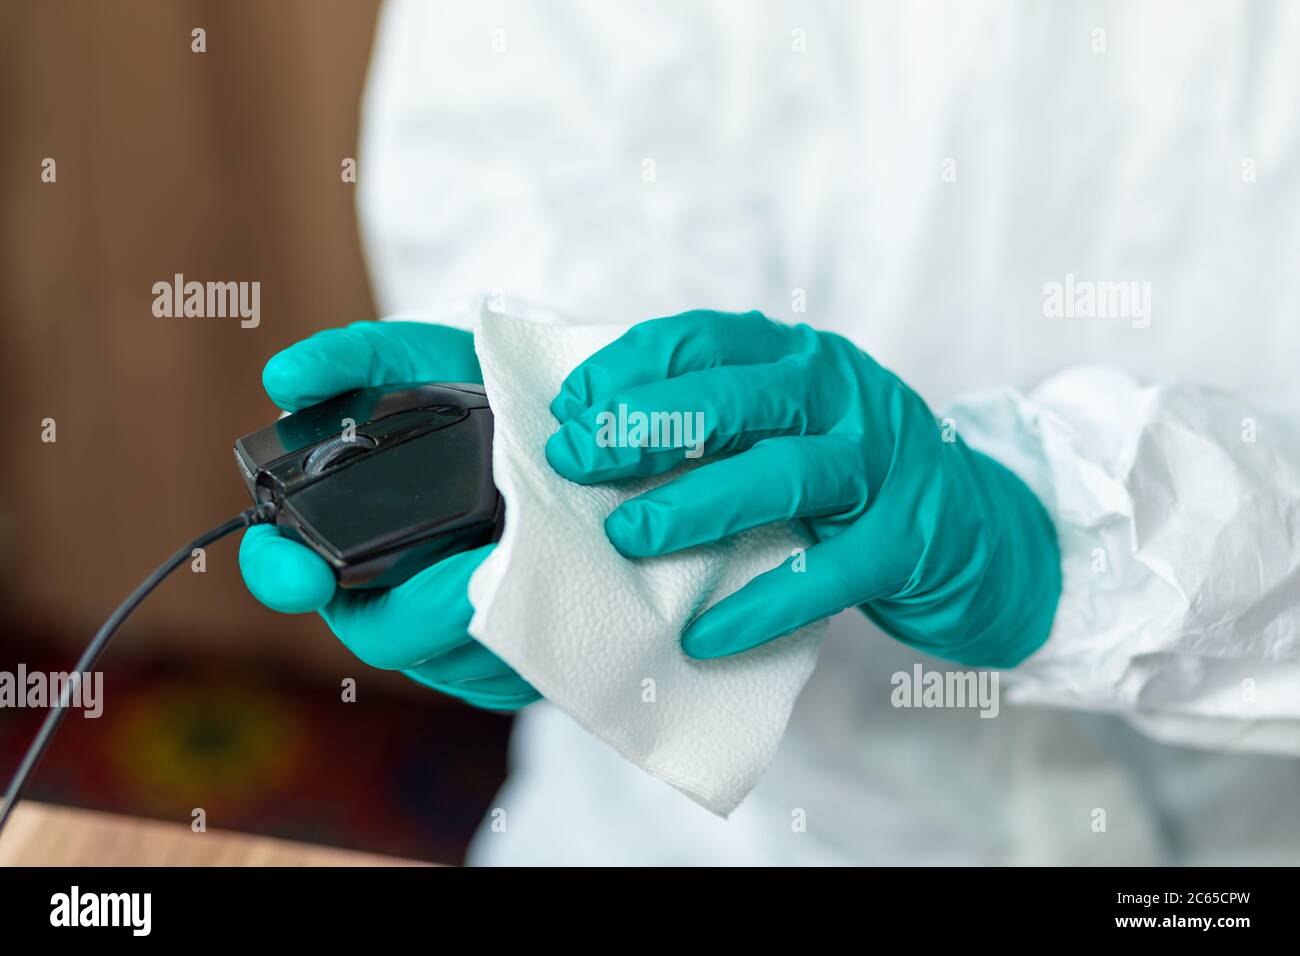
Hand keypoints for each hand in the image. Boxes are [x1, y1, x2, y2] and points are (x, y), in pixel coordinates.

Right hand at [239, 321, 538, 710]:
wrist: (562, 420)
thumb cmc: (472, 389)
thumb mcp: (418, 359)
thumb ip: (353, 360)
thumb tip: (284, 379)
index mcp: (345, 532)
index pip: (287, 572)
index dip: (282, 577)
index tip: (304, 574)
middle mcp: (390, 595)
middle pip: (384, 635)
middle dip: (428, 609)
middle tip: (477, 571)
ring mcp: (448, 640)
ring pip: (455, 660)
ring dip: (497, 617)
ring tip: (539, 565)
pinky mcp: (509, 665)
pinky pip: (511, 675)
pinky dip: (536, 635)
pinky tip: (563, 591)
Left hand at [545, 310, 1060, 666]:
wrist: (982, 531)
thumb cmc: (856, 477)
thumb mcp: (792, 422)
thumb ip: (717, 418)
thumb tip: (596, 434)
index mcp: (800, 358)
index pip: (705, 341)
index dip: (631, 369)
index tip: (570, 409)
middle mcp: (842, 396)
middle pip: (737, 397)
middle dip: (646, 425)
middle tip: (577, 460)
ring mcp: (881, 466)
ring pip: (782, 473)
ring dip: (697, 503)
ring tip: (627, 536)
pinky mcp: (907, 542)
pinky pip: (827, 574)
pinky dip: (763, 605)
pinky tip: (706, 634)